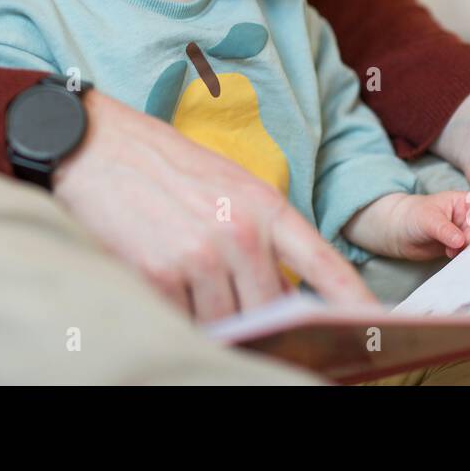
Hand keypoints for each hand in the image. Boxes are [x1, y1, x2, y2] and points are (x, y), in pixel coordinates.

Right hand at [50, 89, 379, 321]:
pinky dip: (179, 317)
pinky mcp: (160, 275)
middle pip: (272, 308)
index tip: (375, 326)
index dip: (353, 301)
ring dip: (215, 319)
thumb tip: (278, 291)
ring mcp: (201, 256)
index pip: (324, 265)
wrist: (95, 144)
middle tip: (247, 313)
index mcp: (265, 205)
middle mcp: (239, 233)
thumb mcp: (227, 184)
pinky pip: (184, 322)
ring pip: (229, 322)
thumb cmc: (160, 164)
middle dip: (263, 319)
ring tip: (189, 286)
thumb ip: (258, 233)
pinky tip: (165, 290)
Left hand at [343, 189, 469, 260]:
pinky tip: (453, 258)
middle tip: (457, 248)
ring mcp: (463, 232)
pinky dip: (465, 257)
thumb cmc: (412, 216)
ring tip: (451, 253)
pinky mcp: (458, 247)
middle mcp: (465, 216)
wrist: (398, 233)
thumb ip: (445, 230)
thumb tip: (461, 242)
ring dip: (468, 250)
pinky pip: (469, 253)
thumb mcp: (427, 219)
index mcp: (461, 202)